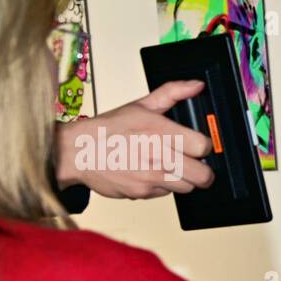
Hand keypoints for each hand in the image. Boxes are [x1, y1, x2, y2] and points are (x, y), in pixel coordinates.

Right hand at [54, 81, 214, 197]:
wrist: (77, 152)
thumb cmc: (109, 129)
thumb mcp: (141, 105)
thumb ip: (172, 93)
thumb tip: (196, 85)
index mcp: (159, 131)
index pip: (203, 146)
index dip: (204, 146)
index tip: (198, 145)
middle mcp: (157, 155)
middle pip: (203, 174)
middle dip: (203, 170)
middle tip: (195, 163)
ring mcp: (150, 177)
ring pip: (188, 187)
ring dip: (185, 179)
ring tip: (171, 167)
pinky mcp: (142, 193)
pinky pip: (167, 194)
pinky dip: (164, 187)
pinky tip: (152, 174)